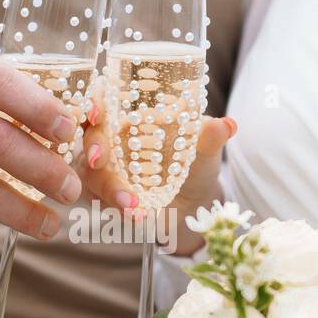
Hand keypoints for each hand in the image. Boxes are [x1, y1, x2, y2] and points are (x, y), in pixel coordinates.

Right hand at [79, 89, 236, 255]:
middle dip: (93, 148)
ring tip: (133, 205)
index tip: (95, 113)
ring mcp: (104, 170)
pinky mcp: (104, 197)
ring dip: (108, 188)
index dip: (92, 104)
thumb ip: (210, 136)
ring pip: (90, 174)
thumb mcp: (204, 150)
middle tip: (101, 161)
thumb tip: (228, 125)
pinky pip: (97, 200)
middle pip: (89, 137)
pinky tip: (136, 216)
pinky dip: (114, 208)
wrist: (193, 205)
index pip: (102, 101)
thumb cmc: (194, 165)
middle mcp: (112, 141)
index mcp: (131, 117)